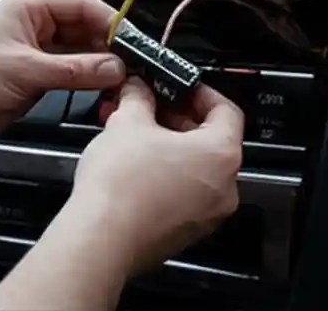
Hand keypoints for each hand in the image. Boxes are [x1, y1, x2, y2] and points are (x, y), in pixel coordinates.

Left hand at [0, 0, 126, 151]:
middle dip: (109, 47)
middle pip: (84, 30)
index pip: (82, 5)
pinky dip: (84, 85)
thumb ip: (74, 70)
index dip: (112, 22)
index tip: (135, 44)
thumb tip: (116, 68)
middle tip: (136, 69)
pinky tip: (103, 94)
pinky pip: (66, 78)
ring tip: (125, 84)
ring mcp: (32, 56)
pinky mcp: (29, 82)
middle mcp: (34, 28)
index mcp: (29, 9)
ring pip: (78, 56)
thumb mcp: (24, 70)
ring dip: (99, 68)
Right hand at [62, 78, 243, 276]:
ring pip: (194, 169)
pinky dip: (164, 175)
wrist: (101, 240)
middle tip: (148, 107)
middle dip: (175, 119)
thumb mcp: (127, 123)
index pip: (226, 110)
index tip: (178, 87)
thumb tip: (139, 89)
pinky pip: (182, 194)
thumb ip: (139, 97)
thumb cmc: (121, 188)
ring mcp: (206, 214)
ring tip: (134, 134)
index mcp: (221, 155)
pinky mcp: (185, 232)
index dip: (199, 92)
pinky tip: (133, 166)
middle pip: (210, 140)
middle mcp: (223, 188)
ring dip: (167, 147)